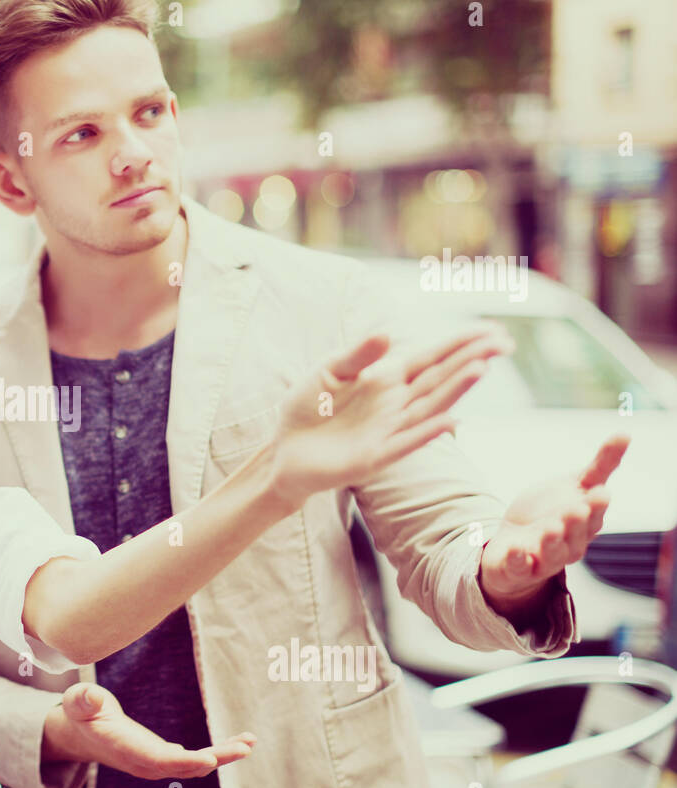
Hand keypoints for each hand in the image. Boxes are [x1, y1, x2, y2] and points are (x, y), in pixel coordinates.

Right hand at [42, 682, 255, 778]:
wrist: (81, 735)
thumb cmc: (81, 713)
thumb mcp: (77, 702)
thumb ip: (83, 700)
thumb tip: (92, 697)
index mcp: (125, 749)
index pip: (157, 760)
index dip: (183, 761)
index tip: (209, 759)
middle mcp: (144, 762)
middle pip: (184, 766)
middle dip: (215, 758)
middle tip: (244, 747)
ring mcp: (156, 762)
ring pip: (194, 765)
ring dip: (223, 755)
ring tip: (250, 741)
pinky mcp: (164, 757)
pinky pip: (195, 759)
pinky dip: (218, 752)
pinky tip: (240, 742)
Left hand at [271, 326, 512, 507]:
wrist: (283, 451)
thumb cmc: (307, 409)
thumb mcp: (328, 373)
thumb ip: (356, 355)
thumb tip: (387, 333)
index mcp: (386, 379)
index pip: (430, 358)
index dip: (460, 344)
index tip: (492, 330)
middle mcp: (395, 404)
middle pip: (439, 378)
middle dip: (470, 359)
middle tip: (504, 343)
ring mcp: (388, 430)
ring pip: (429, 408)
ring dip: (455, 390)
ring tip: (480, 368)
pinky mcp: (374, 457)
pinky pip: (405, 443)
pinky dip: (426, 433)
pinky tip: (449, 421)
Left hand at [478, 434, 630, 613]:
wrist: (514, 547)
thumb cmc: (551, 515)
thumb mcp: (574, 486)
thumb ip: (600, 465)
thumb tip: (625, 434)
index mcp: (584, 525)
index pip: (593, 515)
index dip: (596, 506)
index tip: (599, 492)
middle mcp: (568, 545)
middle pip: (574, 536)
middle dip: (575, 523)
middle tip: (576, 508)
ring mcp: (543, 559)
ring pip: (552, 554)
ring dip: (551, 542)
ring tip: (549, 529)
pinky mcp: (517, 568)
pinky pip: (519, 567)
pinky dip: (518, 561)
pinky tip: (516, 551)